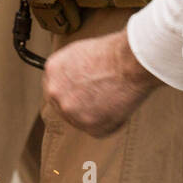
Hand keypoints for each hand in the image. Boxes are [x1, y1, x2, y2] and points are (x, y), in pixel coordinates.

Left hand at [43, 30, 160, 136]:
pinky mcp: (89, 126)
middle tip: (100, 99)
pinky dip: (112, 123)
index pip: (54, 87)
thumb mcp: (81, 52)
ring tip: (115, 98)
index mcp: (52, 70)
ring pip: (82, 119)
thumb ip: (71, 69)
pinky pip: (100, 130)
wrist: (130, 62)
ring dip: (96, 114)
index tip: (82, 93)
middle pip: (64, 106)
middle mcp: (55, 91)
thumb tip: (75, 81)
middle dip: (80, 105)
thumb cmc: (114, 52)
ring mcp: (70, 110)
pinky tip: (121, 107)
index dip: (70, 91)